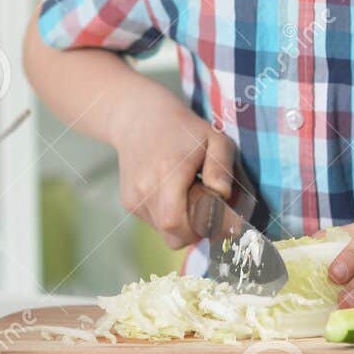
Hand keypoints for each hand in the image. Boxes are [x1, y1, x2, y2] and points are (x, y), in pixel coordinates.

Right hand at [107, 87, 235, 249]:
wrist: (138, 117)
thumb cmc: (183, 128)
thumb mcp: (214, 138)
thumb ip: (221, 167)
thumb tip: (221, 195)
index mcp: (167, 173)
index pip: (179, 224)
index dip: (204, 229)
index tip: (224, 219)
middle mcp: (145, 190)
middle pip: (174, 236)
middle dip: (197, 230)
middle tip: (208, 206)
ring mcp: (134, 198)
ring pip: (165, 233)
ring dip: (184, 223)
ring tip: (188, 192)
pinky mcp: (129, 202)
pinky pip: (155, 223)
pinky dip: (169, 215)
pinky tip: (171, 190)